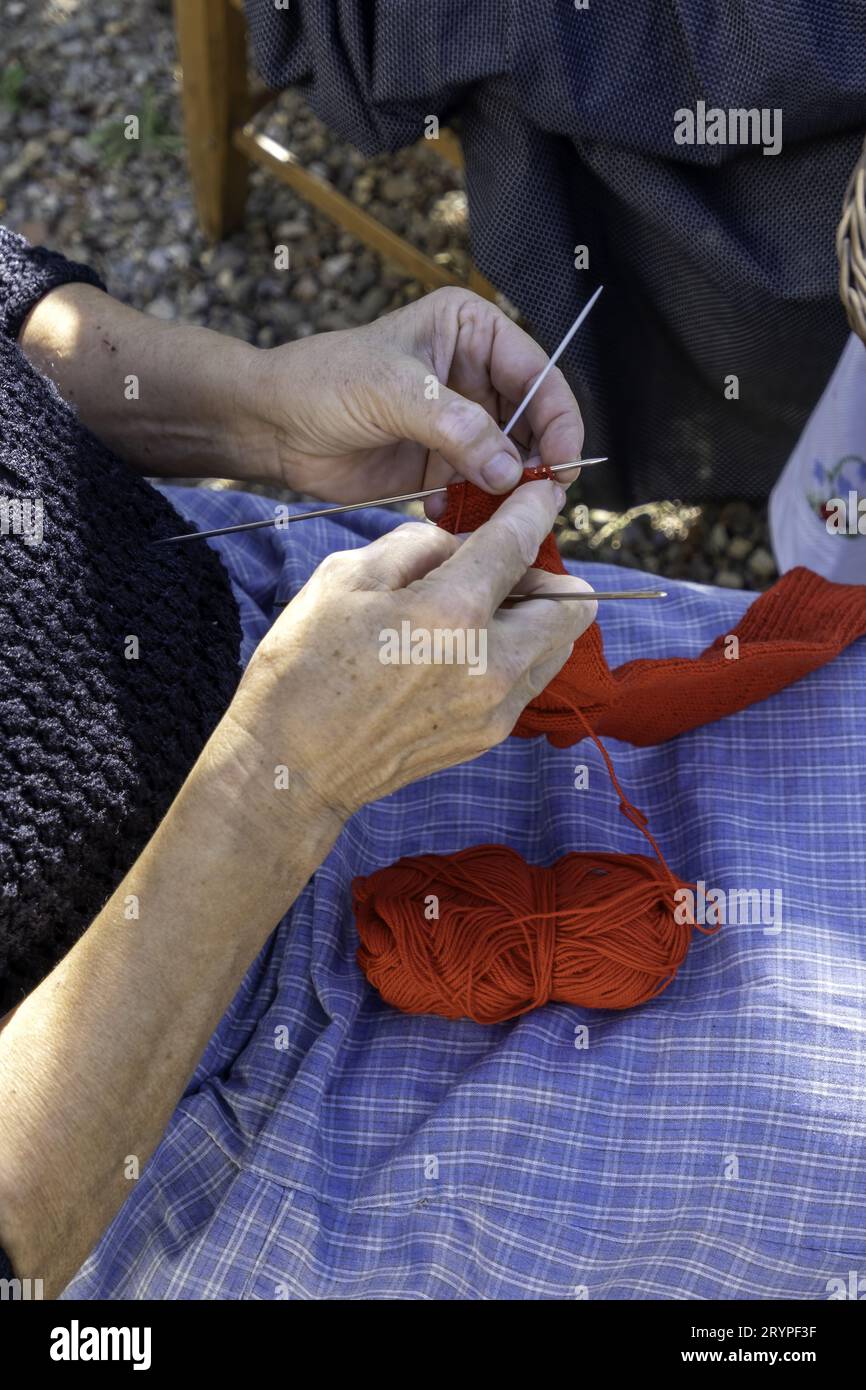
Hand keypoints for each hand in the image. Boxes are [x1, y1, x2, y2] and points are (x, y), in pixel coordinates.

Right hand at [215, 479, 596, 829]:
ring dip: (536, 617)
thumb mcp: (345, 577)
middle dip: (546, 573)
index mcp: (450, 612)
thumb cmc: (304, 667)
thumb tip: (460, 545)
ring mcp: (496, 706)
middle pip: (574, 603)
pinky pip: (529, 679)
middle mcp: (490, 663)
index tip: (542, 492)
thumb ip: (416, 547)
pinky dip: (514, 654)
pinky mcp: (490, 735)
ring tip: (479, 613)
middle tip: (501, 571)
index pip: (520, 541)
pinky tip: (460, 653)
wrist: (293, 766)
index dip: (536, 505)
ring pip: (559, 644)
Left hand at [251, 287, 585, 515]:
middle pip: (532, 424)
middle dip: (534, 462)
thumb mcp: (394, 392)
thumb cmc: (323, 382)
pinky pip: (476, 490)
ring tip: (490, 513)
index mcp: (472, 331)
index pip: (539, 374)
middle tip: (535, 498)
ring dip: (504, 492)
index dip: (559, 420)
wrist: (273, 426)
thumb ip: (457, 427)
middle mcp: (473, 374)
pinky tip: (445, 513)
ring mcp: (459, 423)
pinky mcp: (440, 463)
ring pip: (507, 463)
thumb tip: (511, 469)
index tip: (564, 463)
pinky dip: (471, 507)